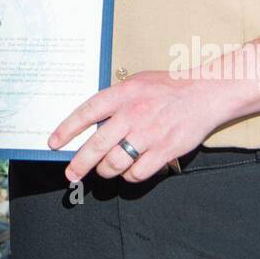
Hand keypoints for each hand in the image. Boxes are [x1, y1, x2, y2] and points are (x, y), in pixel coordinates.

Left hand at [48, 72, 230, 184]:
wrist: (206, 92)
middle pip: (97, 146)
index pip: (87, 113)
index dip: (67, 130)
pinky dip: (130, 176)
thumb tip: (90, 122)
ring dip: (106, 171)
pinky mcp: (165, 150)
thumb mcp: (136, 83)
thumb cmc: (167, 87)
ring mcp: (149, 134)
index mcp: (123, 94)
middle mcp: (133, 114)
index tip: (53, 143)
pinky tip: (130, 170)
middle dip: (80, 164)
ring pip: (115, 164)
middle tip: (71, 174)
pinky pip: (138, 173)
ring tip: (105, 169)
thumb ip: (114, 100)